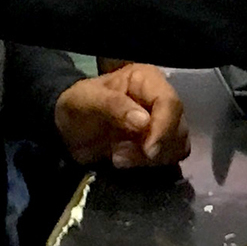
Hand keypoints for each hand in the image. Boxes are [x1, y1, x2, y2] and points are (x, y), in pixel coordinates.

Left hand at [54, 64, 189, 167]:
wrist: (68, 129)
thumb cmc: (77, 107)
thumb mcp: (86, 100)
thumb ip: (113, 105)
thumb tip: (144, 122)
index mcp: (147, 80)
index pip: (170, 103)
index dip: (164, 127)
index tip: (148, 150)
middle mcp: (162, 100)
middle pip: (178, 127)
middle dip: (152, 148)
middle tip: (119, 155)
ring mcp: (164, 123)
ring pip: (177, 146)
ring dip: (149, 159)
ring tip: (118, 156)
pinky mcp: (161, 144)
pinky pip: (169, 158)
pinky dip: (150, 165)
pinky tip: (127, 161)